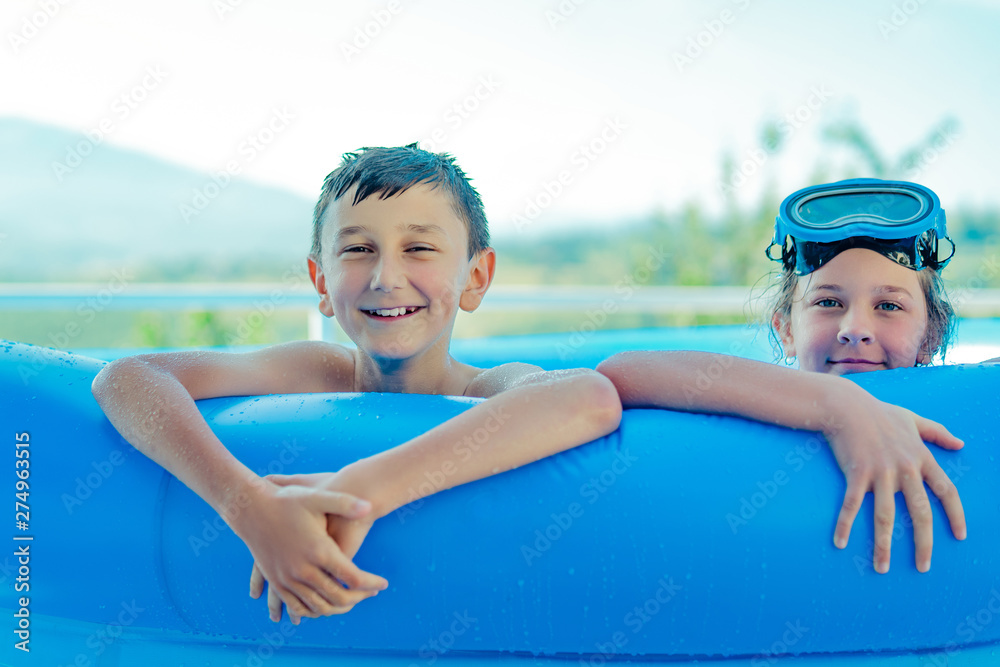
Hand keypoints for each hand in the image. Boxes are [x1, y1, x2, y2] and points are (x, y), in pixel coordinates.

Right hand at [235, 475, 387, 622]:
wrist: (251, 509)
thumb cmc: (287, 501)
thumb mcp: (317, 497)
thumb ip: (345, 502)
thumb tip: (370, 505)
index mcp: (318, 551)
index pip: (353, 577)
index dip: (372, 583)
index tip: (384, 584)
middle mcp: (302, 570)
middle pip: (338, 597)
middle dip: (359, 598)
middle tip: (370, 593)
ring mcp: (287, 579)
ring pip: (317, 607)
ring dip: (338, 608)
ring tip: (352, 600)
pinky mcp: (276, 582)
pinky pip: (296, 606)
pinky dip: (313, 611)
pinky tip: (324, 607)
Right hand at [824, 395, 965, 573]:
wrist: (845, 405)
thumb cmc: (879, 412)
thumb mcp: (913, 419)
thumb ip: (937, 432)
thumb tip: (961, 444)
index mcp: (921, 458)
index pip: (947, 491)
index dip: (956, 515)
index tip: (959, 536)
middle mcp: (905, 468)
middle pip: (919, 512)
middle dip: (923, 544)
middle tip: (922, 567)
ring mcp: (880, 472)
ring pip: (885, 516)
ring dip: (883, 545)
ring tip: (882, 567)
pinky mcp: (856, 473)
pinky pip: (851, 505)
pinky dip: (844, 524)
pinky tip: (839, 542)